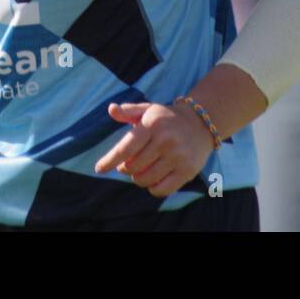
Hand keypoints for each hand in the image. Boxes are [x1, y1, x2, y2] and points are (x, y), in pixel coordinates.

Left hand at [93, 101, 215, 197]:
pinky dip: (152, 188)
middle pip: (133, 167)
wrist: (200, 123)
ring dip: (138, 178)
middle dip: (126, 168)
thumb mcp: (147, 109)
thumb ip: (128, 111)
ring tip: (142, 169)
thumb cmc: (166, 118)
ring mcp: (178, 156)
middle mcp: (165, 140)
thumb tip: (111, 109)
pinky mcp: (187, 170)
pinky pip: (161, 189)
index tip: (99, 169)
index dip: (110, 160)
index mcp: (152, 124)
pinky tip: (154, 178)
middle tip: (129, 162)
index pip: (125, 148)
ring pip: (145, 180)